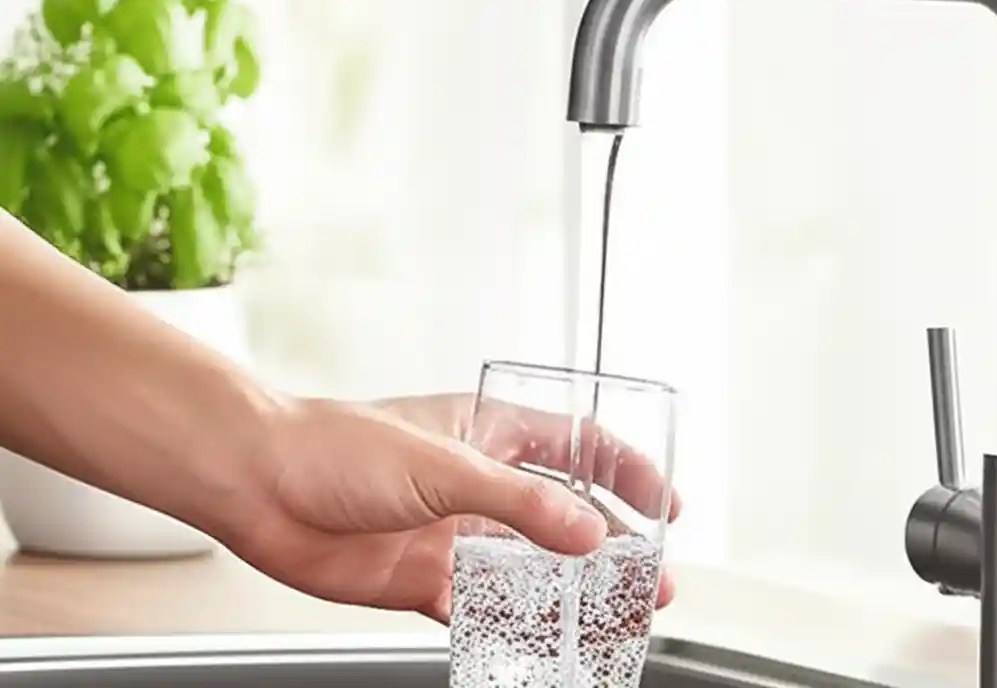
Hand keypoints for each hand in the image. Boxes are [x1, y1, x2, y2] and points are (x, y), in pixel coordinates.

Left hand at [215, 395, 676, 624]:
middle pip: (566, 514)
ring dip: (572, 590)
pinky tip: (536, 637)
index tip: (665, 504)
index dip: (628, 472)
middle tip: (652, 579)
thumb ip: (520, 503)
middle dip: (613, 546)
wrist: (258, 486)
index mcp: (491, 431)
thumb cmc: (334, 445)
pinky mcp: (424, 577)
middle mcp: (479, 482)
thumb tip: (586, 532)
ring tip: (613, 616)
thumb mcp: (443, 464)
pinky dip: (511, 623)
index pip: (580, 447)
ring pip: (532, 566)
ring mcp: (454, 532)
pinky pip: (483, 606)